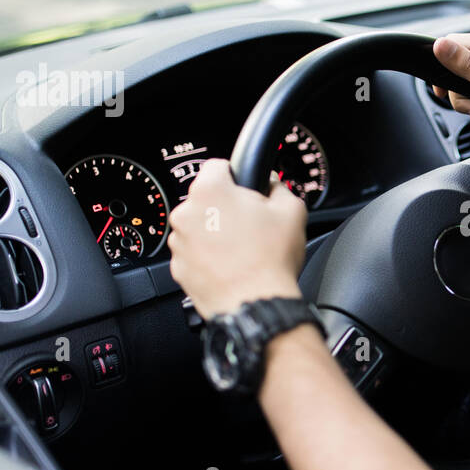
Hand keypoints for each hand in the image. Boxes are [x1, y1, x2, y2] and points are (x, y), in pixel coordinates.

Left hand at [167, 158, 304, 317]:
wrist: (256, 304)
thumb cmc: (270, 260)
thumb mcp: (292, 210)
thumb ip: (277, 186)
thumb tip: (270, 185)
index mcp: (210, 191)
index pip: (217, 165)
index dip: (237, 176)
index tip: (246, 189)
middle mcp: (186, 214)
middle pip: (206, 199)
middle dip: (226, 207)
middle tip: (251, 225)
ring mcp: (179, 243)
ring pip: (198, 227)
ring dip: (216, 233)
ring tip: (242, 250)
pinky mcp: (178, 268)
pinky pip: (194, 253)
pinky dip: (209, 257)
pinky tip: (231, 265)